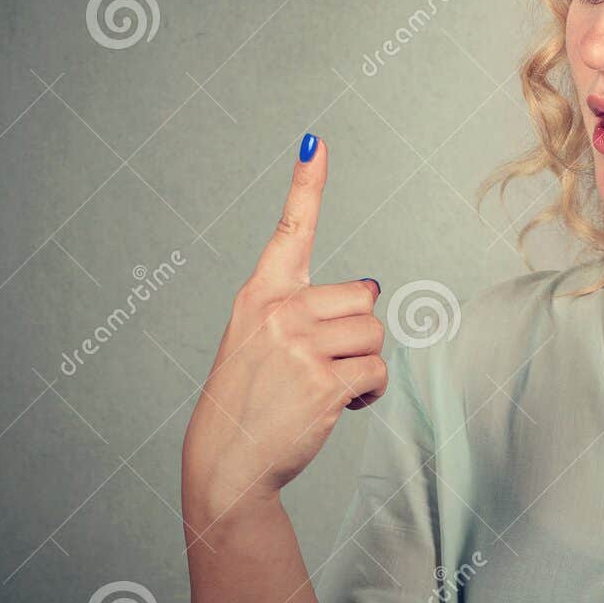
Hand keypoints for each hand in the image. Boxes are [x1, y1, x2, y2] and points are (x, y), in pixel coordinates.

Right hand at [182, 133, 385, 516]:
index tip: (316, 141)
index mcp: (261, 294)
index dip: (306, 183)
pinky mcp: (321, 379)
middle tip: (321, 364)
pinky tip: (337, 406)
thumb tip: (374, 288)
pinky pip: (376, 372)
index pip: (289, 229)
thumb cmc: (250, 399)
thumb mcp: (259, 340)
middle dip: (356, 334)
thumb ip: (305, 309)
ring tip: (324, 387)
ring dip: (363, 366)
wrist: (227, 461)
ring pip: (374, 335)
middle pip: (364, 299)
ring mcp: (299, 344)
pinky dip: (368, 394)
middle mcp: (278, 310)